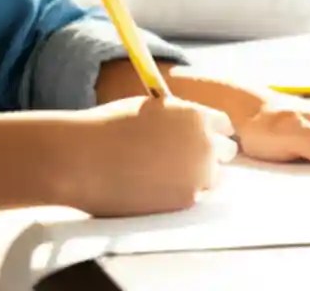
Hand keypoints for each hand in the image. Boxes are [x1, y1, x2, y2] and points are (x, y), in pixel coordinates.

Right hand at [65, 96, 236, 216]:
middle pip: (225, 152)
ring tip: (162, 176)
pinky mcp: (187, 199)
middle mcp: (205, 143)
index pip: (224, 126)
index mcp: (195, 115)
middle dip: (208, 155)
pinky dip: (178, 195)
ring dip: (195, 177)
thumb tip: (185, 128)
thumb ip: (175, 118)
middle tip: (180, 161)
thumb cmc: (107, 128)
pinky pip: (194, 197)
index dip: (209, 132)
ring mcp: (199, 173)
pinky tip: (153, 189)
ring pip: (212, 178)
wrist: (84, 157)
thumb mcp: (149, 109)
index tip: (198, 140)